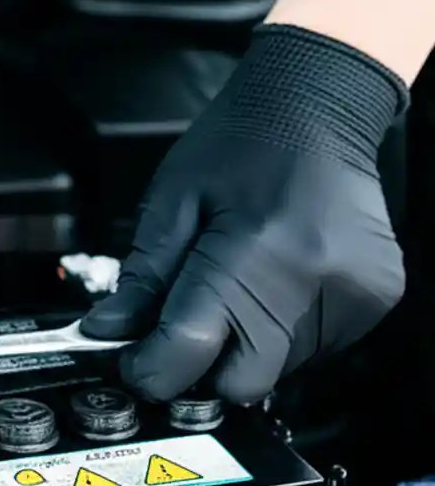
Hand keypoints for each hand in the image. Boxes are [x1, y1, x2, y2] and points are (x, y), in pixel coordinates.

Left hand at [81, 25, 407, 404]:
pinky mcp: (376, 299)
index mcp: (252, 251)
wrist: (319, 104)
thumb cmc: (240, 143)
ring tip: (239, 286)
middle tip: (184, 330)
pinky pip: (317, 349)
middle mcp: (312, 280)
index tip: (135, 361)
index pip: (190, 351)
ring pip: (281, 370)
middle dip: (203, 368)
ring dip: (247, 346)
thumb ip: (142, 276)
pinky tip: (276, 286)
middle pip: (243, 381)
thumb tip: (108, 333)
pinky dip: (286, 331)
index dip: (151, 368)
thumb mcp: (172, 200)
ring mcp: (352, 294)